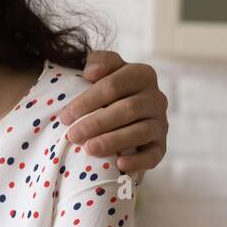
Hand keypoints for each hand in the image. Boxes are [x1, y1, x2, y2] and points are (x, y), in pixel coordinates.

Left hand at [59, 50, 168, 173]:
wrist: (121, 114)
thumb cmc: (105, 90)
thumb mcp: (102, 70)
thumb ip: (99, 61)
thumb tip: (91, 71)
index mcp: (141, 74)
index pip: (113, 85)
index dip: (87, 101)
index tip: (65, 116)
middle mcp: (156, 97)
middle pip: (127, 109)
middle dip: (96, 123)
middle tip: (72, 135)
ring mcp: (161, 122)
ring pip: (141, 131)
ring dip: (113, 141)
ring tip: (89, 149)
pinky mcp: (161, 145)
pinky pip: (154, 154)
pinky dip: (138, 161)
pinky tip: (119, 165)